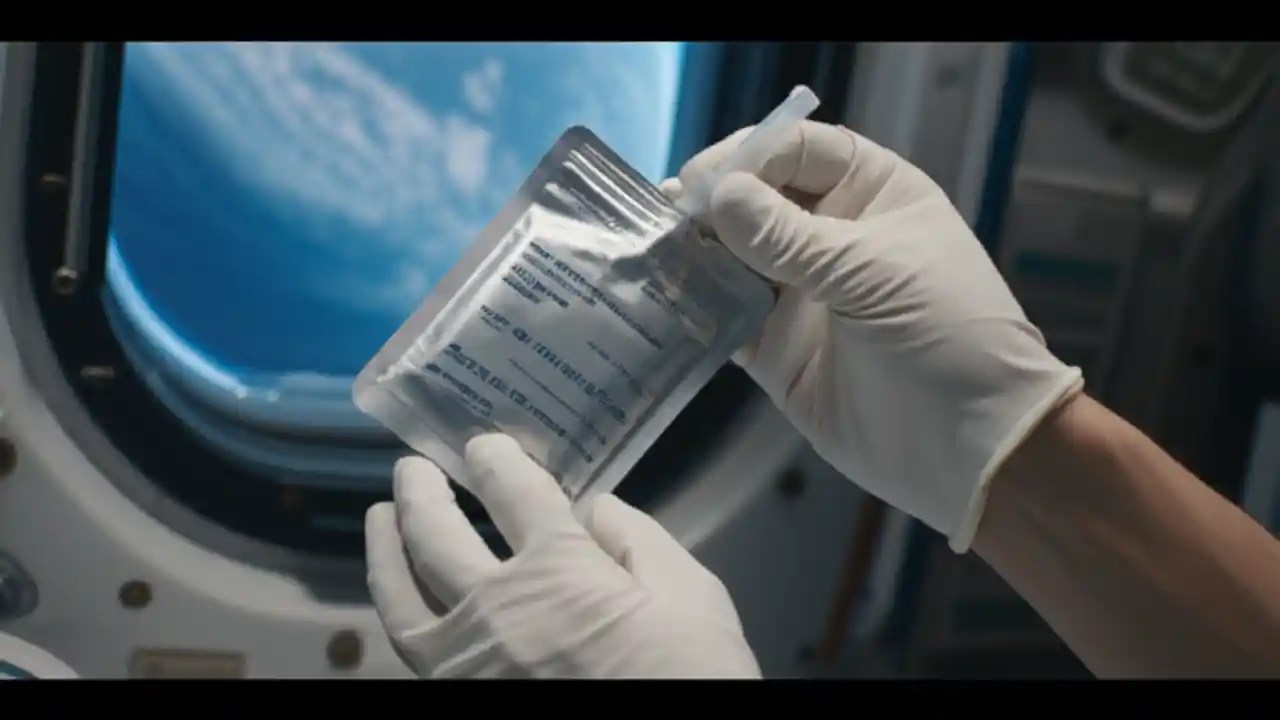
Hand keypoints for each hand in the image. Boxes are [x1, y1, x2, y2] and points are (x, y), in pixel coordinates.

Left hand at [364, 433, 760, 677]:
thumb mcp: (692, 595)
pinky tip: (402, 595)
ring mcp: (467, 659)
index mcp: (559, 567)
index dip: (495, 460)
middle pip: (437, 530)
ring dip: (386, 547)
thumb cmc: (693, 675)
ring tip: (381, 517)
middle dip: (422, 491)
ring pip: (402, 593)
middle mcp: (497, 605)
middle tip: (413, 468)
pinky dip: (397, 609)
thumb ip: (638, 539)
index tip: (485, 448)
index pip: (513, 490)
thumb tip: (595, 511)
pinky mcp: (457, 694)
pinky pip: (409, 648)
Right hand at [662, 121, 1082, 551]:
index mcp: (874, 196)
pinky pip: (727, 316)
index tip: (707, 181)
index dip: (752, 156)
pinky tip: (665, 299)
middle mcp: (834, 238)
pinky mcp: (779, 350)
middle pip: (758, 199)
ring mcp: (804, 295)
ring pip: (734, 257)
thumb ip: (787, 236)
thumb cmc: (946, 336)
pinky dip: (698, 307)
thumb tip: (718, 196)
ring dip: (697, 253)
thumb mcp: (870, 273)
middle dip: (713, 203)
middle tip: (670, 215)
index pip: (801, 151)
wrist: (973, 445)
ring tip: (653, 251)